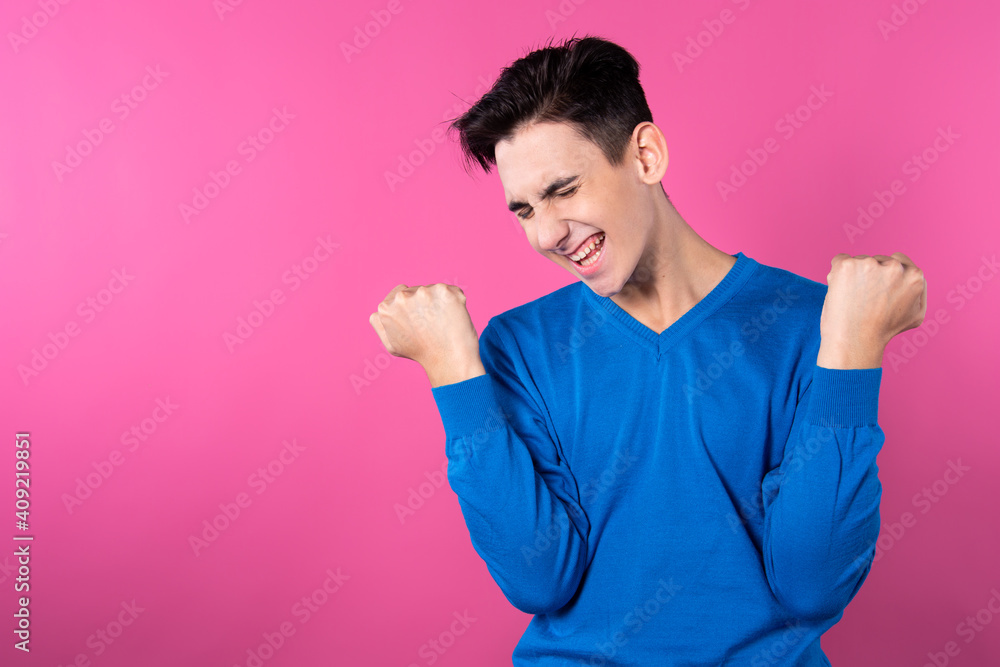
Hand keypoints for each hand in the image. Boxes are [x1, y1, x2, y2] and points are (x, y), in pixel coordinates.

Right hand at [369, 283, 484, 384]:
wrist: (448, 360)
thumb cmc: (421, 354)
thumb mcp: (391, 344)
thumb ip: (380, 324)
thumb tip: (379, 311)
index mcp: (385, 308)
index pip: (399, 293)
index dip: (412, 307)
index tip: (420, 320)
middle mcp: (401, 297)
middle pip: (416, 291)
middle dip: (424, 303)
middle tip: (432, 324)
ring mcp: (423, 292)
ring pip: (433, 291)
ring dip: (439, 302)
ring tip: (443, 323)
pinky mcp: (444, 291)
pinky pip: (451, 290)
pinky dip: (454, 301)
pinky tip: (453, 317)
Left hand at [817, 253, 926, 368]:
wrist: (854, 341)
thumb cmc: (882, 331)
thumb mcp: (915, 315)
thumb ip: (919, 290)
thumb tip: (913, 275)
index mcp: (914, 276)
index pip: (898, 260)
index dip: (885, 274)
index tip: (877, 287)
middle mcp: (894, 267)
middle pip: (878, 260)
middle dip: (870, 274)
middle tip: (864, 299)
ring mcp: (869, 264)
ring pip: (859, 261)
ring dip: (854, 275)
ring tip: (853, 300)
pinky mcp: (847, 266)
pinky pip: (840, 260)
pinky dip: (838, 273)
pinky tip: (841, 292)